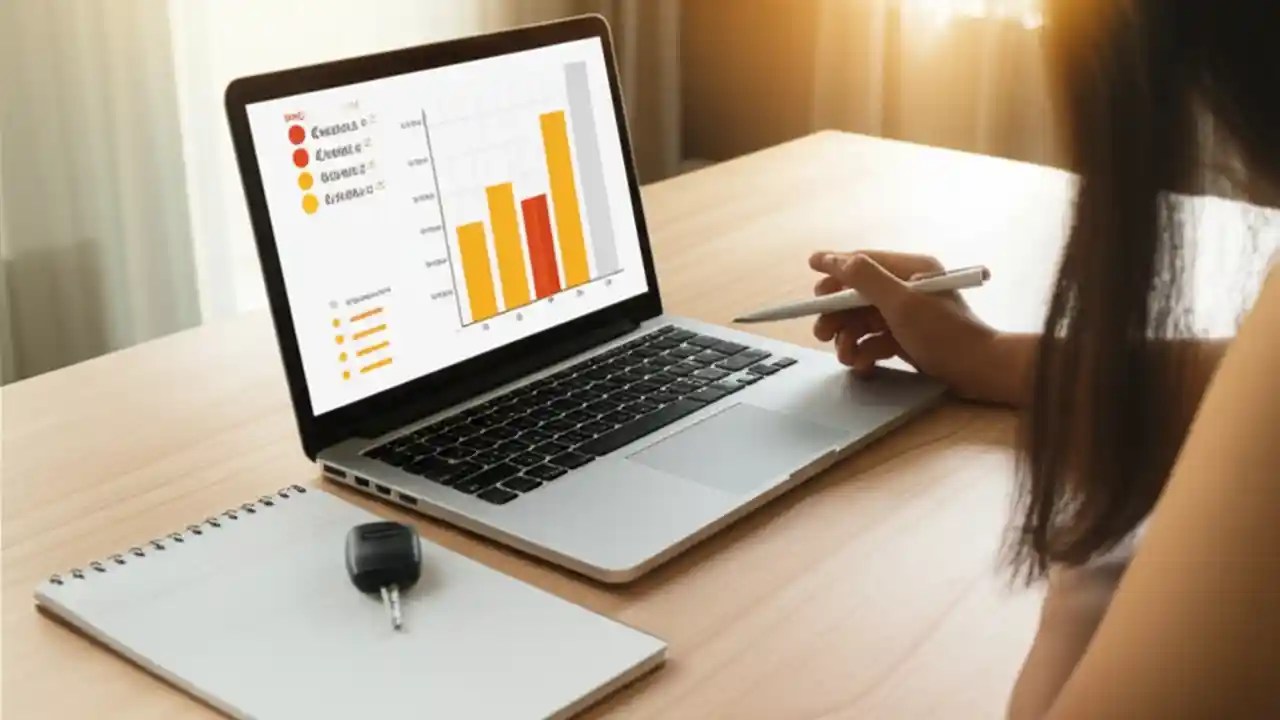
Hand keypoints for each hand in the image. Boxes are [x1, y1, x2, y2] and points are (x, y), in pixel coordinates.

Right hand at [809, 250, 1012, 401]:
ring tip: (845, 356)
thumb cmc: (943, 334)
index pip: (863, 262)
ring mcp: (906, 315)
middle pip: (857, 295)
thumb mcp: (902, 302)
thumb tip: (834, 259)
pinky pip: (874, 341)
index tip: (810, 266)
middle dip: (837, 314)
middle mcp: (906, 289)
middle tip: (821, 333)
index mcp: (910, 270)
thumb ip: (866, 279)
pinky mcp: (906, 339)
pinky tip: (862, 365)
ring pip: (862, 321)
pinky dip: (864, 352)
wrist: (977, 372)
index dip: (835, 266)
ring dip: (848, 338)